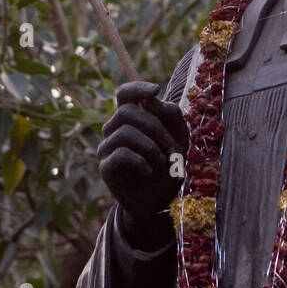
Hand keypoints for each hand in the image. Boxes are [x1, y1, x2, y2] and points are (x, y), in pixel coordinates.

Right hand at [98, 81, 188, 247]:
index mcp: (131, 117)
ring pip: (124, 132)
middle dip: (157, 129)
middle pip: (127, 112)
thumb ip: (171, 115)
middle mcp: (114, 128)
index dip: (137, 88)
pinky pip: (120, 153)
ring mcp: (107, 147)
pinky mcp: (106, 167)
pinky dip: (141, 161)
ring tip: (163, 162)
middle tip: (173, 149)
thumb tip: (154, 101)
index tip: (156, 91)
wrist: (161, 199)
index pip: (124, 93)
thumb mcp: (180, 137)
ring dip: (151, 147)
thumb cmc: (169, 164)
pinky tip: (149, 171)